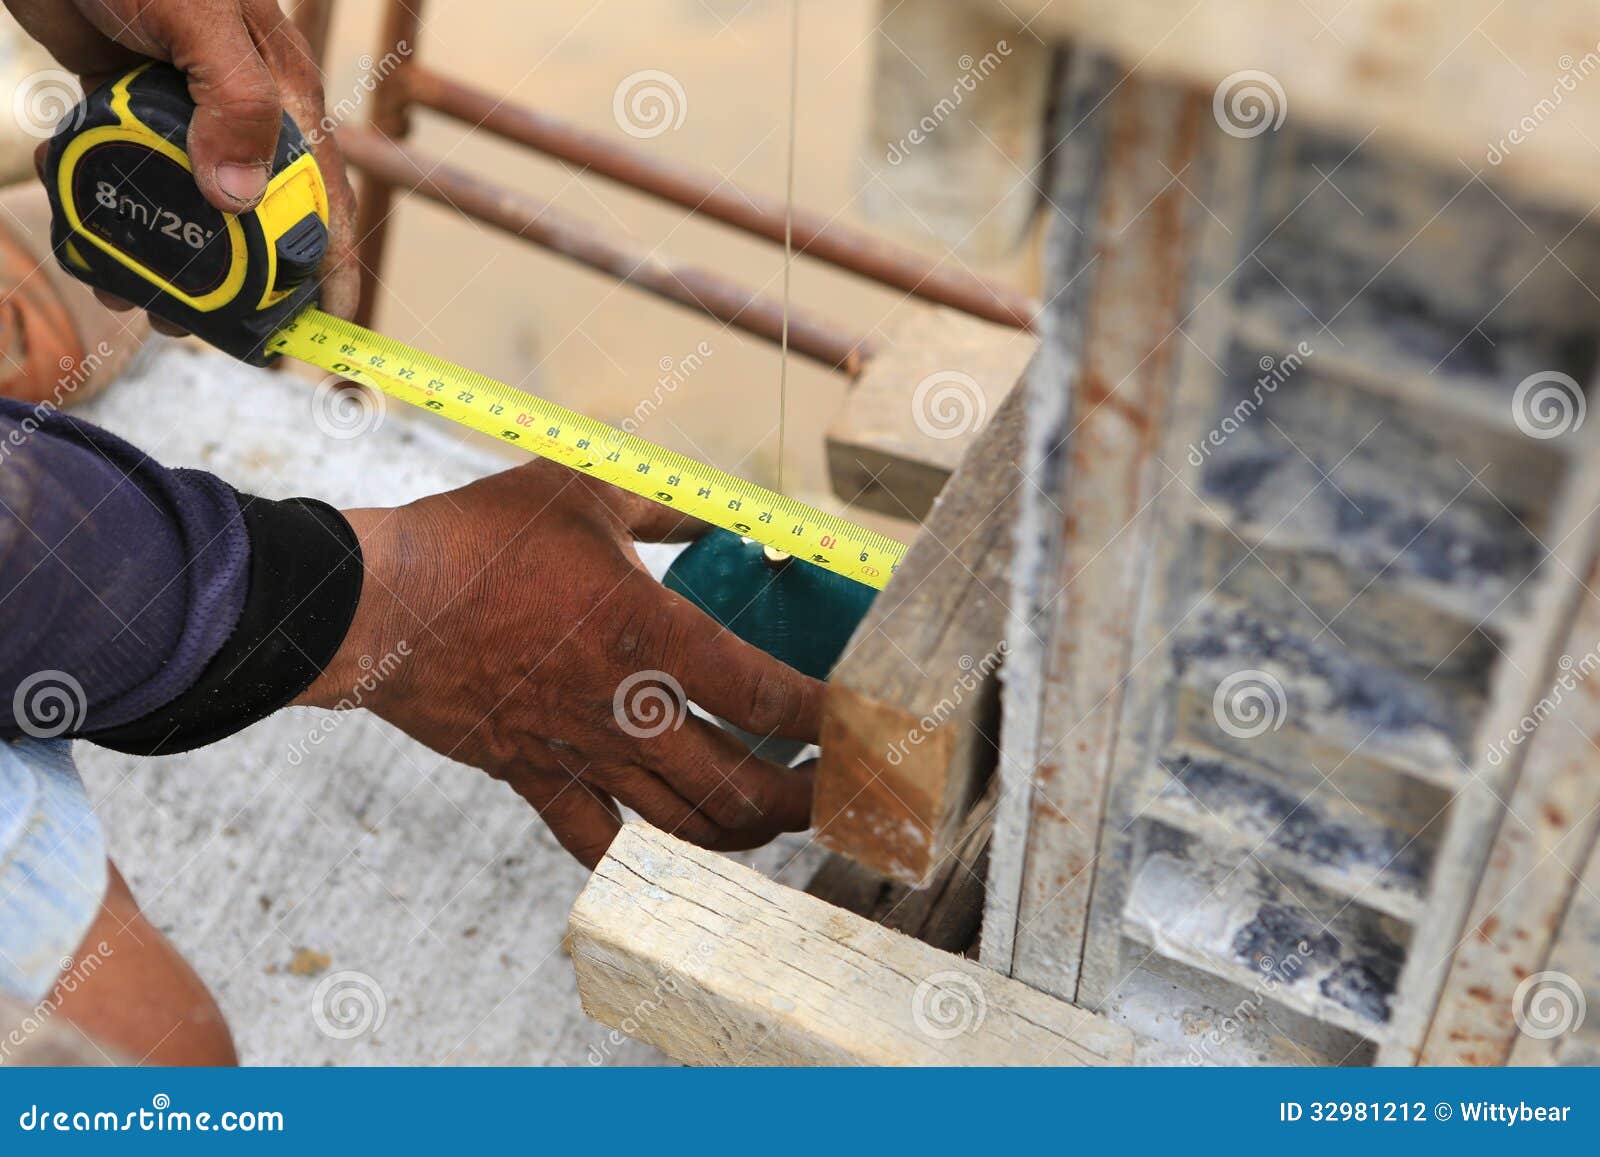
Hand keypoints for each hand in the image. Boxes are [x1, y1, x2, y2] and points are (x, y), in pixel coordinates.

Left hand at [5, 0, 359, 319]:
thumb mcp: (199, 18)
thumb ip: (232, 102)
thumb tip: (240, 199)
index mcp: (282, 90)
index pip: (322, 190)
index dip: (332, 260)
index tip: (332, 321)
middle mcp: (242, 110)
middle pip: (256, 215)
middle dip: (237, 279)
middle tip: (204, 326)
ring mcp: (185, 114)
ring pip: (191, 207)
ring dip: (169, 259)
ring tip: (141, 301)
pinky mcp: (130, 109)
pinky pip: (134, 182)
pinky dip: (120, 219)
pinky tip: (101, 249)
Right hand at [296, 460, 825, 867]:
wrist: (375, 604)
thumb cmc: (478, 541)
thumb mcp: (584, 491)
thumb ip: (665, 506)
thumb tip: (718, 515)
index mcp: (651, 635)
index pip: (770, 697)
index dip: (831, 720)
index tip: (864, 724)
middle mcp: (626, 710)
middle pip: (743, 785)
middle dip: (805, 799)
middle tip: (835, 790)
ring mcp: (579, 754)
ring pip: (684, 827)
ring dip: (744, 832)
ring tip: (775, 819)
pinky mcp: (533, 778)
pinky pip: (599, 845)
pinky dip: (647, 860)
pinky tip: (676, 856)